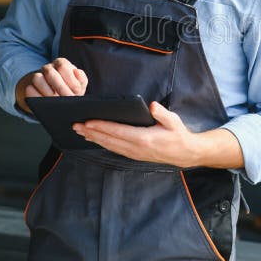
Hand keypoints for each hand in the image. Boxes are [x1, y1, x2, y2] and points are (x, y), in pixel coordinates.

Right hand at [15, 58, 87, 113]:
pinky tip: (45, 103)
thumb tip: (77, 71)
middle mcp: (48, 67)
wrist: (58, 98)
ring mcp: (37, 76)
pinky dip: (37, 97)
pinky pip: (29, 89)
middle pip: (50, 73)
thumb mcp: (79, 85)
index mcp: (62, 63)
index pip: (63, 66)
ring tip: (56, 100)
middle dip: (60, 88)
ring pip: (37, 78)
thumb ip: (81, 79)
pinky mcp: (29, 87)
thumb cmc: (71, 90)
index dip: (70, 80)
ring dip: (47, 92)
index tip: (76, 93)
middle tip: (67, 99)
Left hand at [72, 101, 199, 167]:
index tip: (88, 122)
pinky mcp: (134, 155)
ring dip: (94, 138)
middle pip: (109, 140)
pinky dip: (102, 143)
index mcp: (144, 138)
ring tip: (80, 132)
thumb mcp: (174, 121)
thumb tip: (152, 106)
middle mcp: (136, 148)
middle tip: (76, 126)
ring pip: (109, 145)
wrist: (184, 153)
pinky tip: (94, 139)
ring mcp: (134, 153)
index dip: (102, 126)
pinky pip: (114, 149)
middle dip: (91, 132)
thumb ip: (162, 114)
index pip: (117, 131)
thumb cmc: (178, 134)